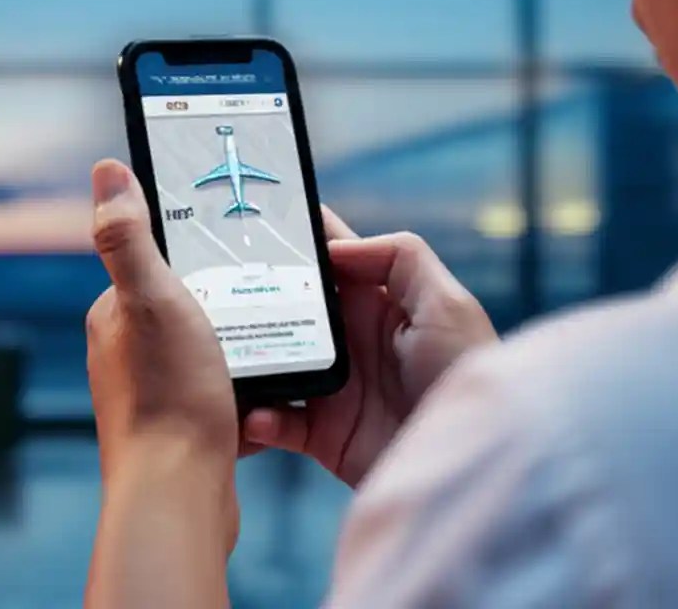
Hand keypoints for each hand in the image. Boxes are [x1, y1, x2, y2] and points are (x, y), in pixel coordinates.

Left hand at [84, 157, 237, 509]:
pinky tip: (269, 394)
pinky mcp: (182, 426)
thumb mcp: (153, 299)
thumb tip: (107, 169)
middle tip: (269, 294)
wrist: (179, 496)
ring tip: (273, 346)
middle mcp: (126, 352)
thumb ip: (129, 235)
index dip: (199, 252)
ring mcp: (153, 391)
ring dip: (244, 345)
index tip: (238, 249)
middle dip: (230, 299)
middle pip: (191, 302)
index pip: (158, 260)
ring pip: (212, 348)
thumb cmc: (167, 399)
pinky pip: (224, 391)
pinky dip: (248, 387)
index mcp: (113, 316)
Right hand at [242, 209, 497, 486]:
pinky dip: (258, 418)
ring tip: (216, 350)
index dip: (295, 239)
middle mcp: (348, 341)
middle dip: (251, 295)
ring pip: (271, 363)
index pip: (329, 260)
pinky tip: (254, 413)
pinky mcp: (324, 434)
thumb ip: (401, 258)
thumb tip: (336, 246)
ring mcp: (332, 387)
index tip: (251, 218)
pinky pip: (276, 422)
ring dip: (243, 358)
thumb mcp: (448, 303)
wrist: (466, 459)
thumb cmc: (464, 374)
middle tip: (211, 282)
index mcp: (376, 302)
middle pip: (287, 308)